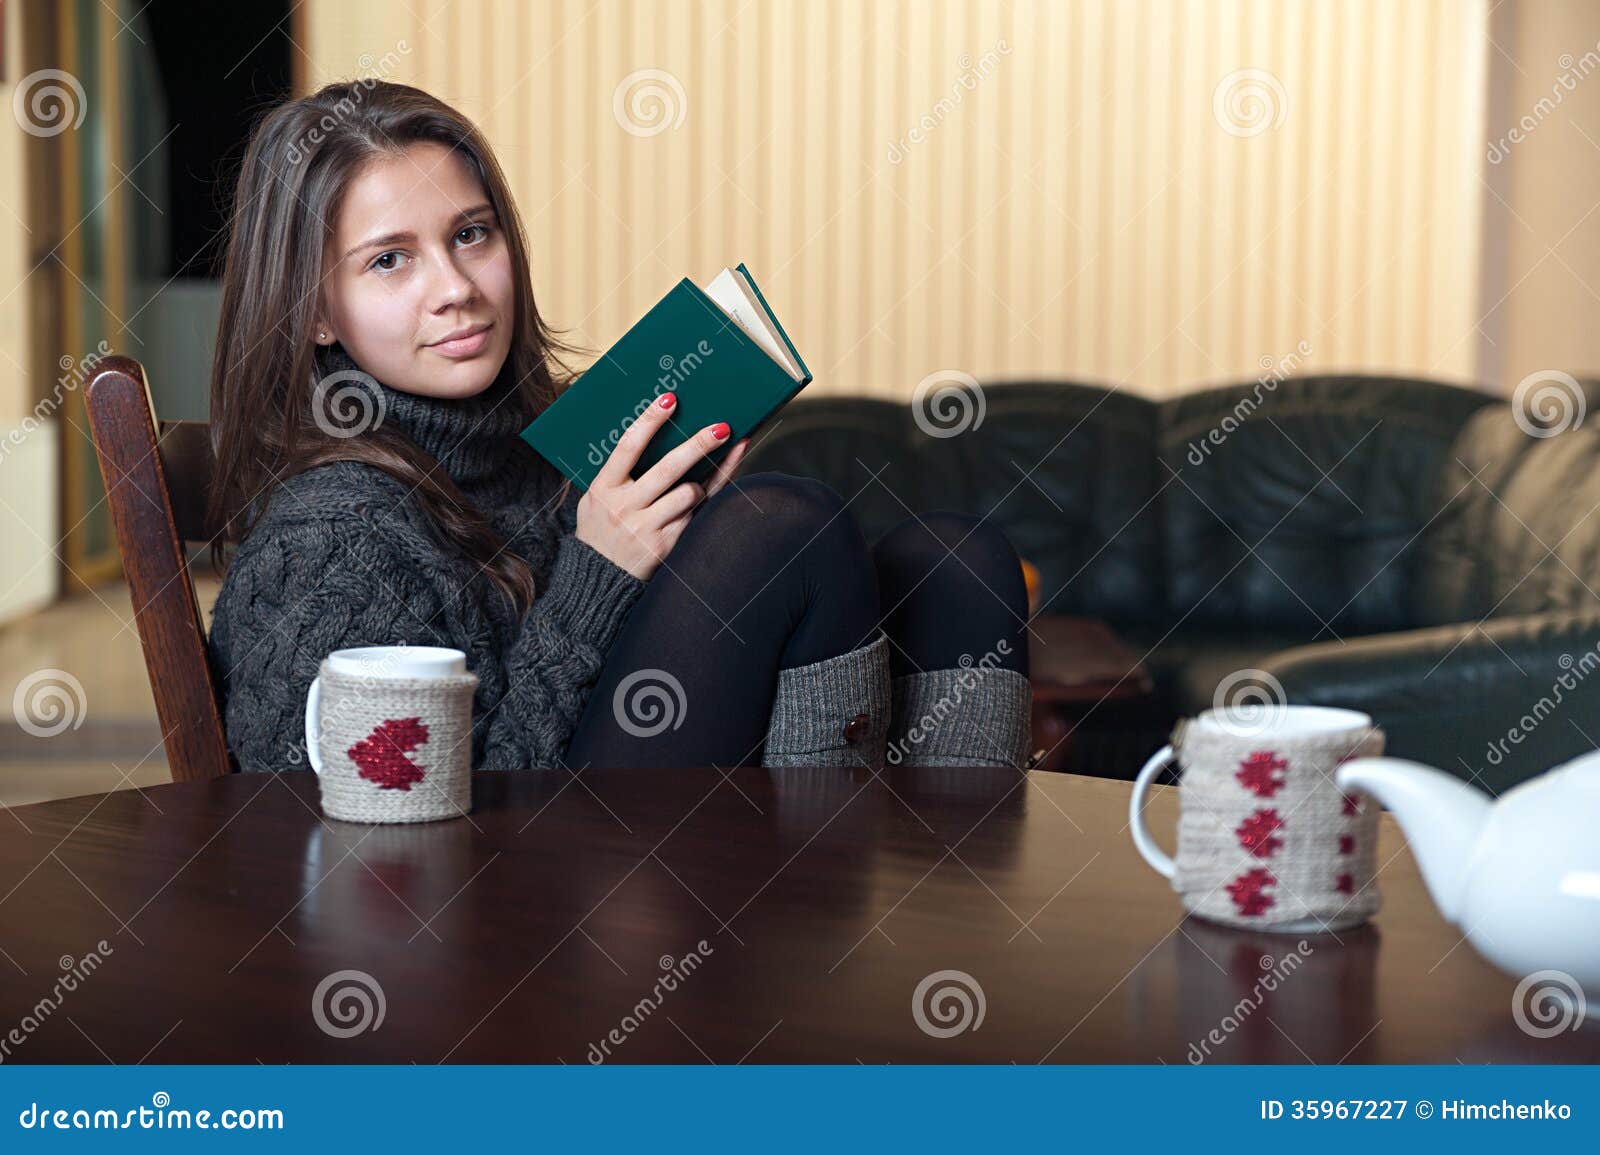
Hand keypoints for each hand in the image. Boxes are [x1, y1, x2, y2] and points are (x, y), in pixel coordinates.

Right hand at [574, 392, 750, 580]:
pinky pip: (695, 517)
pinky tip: (707, 497)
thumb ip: (618, 475)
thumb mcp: (595, 500)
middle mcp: (624, 507)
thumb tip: (651, 436)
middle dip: (699, 444)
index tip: (670, 398)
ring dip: (698, 487)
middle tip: (722, 427)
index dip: (650, 420)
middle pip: (669, 467)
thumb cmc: (601, 532)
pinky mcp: (665, 546)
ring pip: (689, 493)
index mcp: (604, 488)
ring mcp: (645, 528)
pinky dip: (701, 507)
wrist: (597, 583)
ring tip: (694, 489)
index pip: (628, 446)